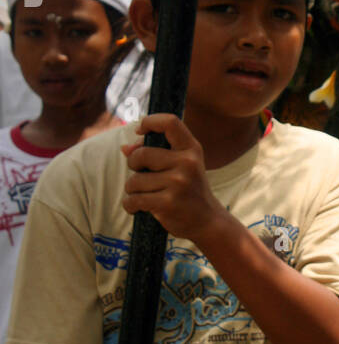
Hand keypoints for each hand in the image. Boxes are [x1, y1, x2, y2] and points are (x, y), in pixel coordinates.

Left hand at [121, 113, 224, 241]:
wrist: (207, 221)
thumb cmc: (189, 189)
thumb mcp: (181, 165)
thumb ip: (155, 153)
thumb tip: (125, 148)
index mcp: (191, 149)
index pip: (170, 122)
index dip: (149, 122)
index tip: (140, 131)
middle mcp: (187, 162)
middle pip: (141, 154)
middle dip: (133, 164)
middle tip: (141, 174)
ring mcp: (178, 182)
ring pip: (134, 180)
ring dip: (133, 190)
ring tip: (146, 195)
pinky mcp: (168, 202)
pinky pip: (134, 199)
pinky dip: (131, 205)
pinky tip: (139, 207)